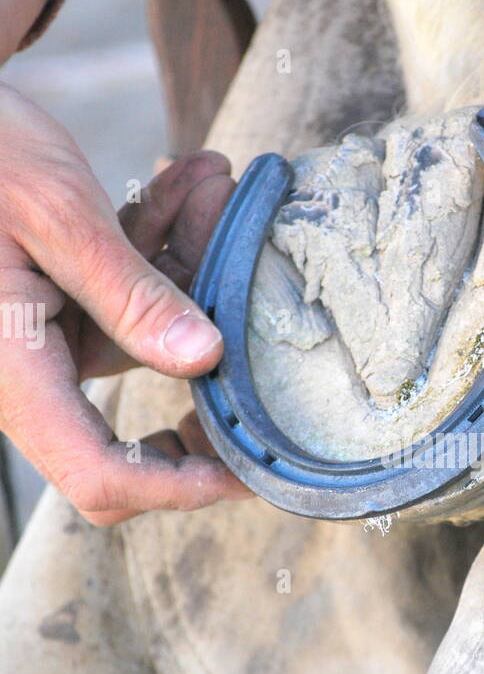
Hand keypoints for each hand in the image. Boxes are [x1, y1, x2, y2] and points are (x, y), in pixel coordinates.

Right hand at [0, 84, 250, 522]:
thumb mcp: (58, 211)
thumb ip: (131, 292)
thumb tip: (205, 358)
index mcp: (12, 370)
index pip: (98, 473)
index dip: (177, 488)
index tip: (248, 473)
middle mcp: (23, 374)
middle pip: (126, 437)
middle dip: (204, 394)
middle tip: (268, 374)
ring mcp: (40, 343)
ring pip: (140, 349)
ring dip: (190, 280)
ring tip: (219, 196)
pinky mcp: (52, 307)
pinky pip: (122, 305)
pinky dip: (160, 253)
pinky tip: (191, 185)